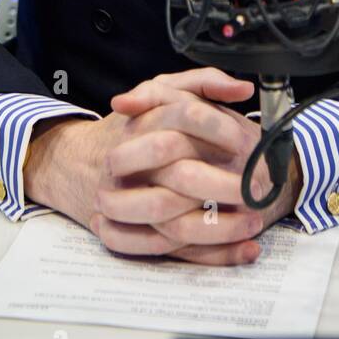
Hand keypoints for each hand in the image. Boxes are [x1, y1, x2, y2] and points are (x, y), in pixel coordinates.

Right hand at [23, 68, 300, 265]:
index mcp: (143, 121)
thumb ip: (204, 82)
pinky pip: (165, 253)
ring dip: (222, 229)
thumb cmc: (135, 125)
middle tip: (261, 187)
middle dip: (227, 185)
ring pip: (174, 225)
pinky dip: (208, 256)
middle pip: (181, 177)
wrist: (76, 162)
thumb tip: (243, 87)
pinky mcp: (122, 232)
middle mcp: (129, 163)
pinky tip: (242, 250)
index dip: (220, 128)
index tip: (249, 141)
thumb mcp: (164, 91)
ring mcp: (122, 201)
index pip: (184, 116)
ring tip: (256, 221)